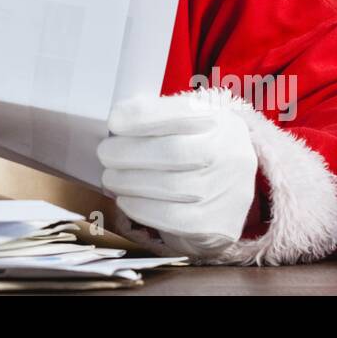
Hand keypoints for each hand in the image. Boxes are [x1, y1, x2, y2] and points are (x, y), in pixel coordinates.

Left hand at [97, 93, 257, 257]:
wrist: (231, 193)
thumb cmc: (199, 149)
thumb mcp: (189, 121)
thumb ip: (157, 116)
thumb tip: (119, 121)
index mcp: (220, 120)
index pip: (182, 113)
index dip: (143, 116)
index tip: (115, 121)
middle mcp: (230, 154)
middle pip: (173, 152)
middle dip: (128, 152)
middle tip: (105, 153)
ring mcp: (225, 191)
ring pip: (169, 187)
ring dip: (128, 181)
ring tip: (111, 177)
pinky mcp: (215, 224)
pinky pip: (170, 218)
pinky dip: (140, 208)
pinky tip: (126, 200)